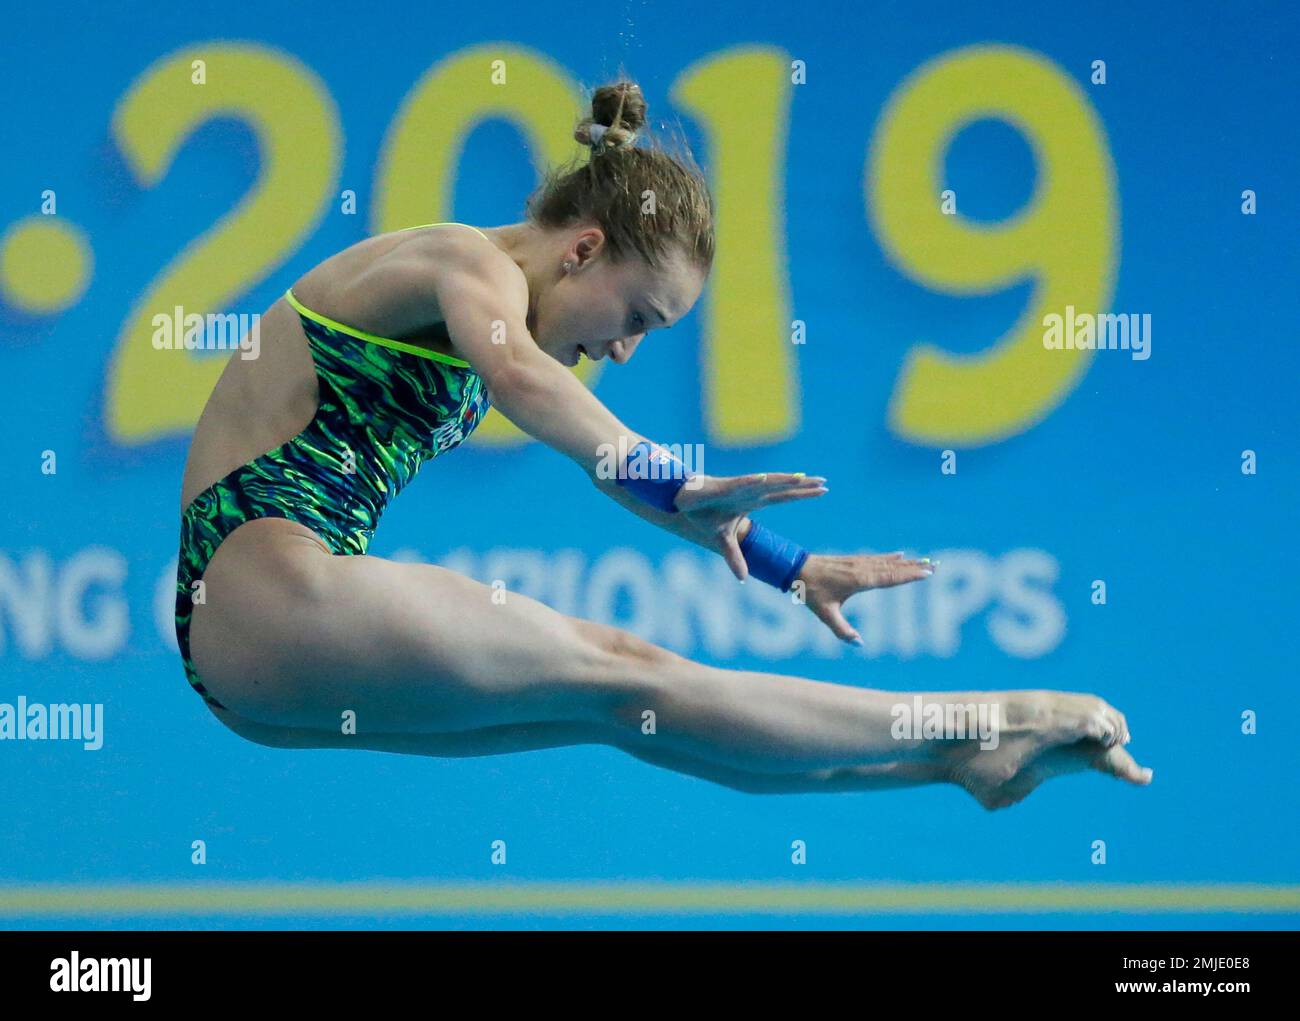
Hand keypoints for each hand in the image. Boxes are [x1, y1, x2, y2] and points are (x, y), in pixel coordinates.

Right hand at [671, 472, 826, 579]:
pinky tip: (764, 478)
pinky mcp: (723, 487)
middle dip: (803, 484)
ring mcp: (739, 488)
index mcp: (754, 501)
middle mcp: (751, 492)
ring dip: (783, 480)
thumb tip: (743, 579)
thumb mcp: (724, 541)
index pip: (784, 497)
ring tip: (802, 477)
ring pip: (766, 483)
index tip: (823, 490)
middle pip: (782, 488)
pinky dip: (752, 482)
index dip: (803, 494)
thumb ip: (735, 558)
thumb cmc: (703, 513)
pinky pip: (740, 484)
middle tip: (824, 481)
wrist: (682, 501)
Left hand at [798, 552, 934, 643]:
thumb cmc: (810, 592)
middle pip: (893, 568)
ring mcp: (858, 563)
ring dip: (907, 562)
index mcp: (859, 581)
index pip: (889, 578)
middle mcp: (862, 569)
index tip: (927, 573)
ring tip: (925, 560)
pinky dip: (891, 557)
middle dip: (915, 568)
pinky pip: (877, 558)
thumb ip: (842, 631)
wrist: (796, 569)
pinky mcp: (853, 561)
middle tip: (935, 566)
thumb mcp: (825, 614)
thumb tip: (859, 644)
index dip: (908, 576)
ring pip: (887, 562)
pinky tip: (900, 555)